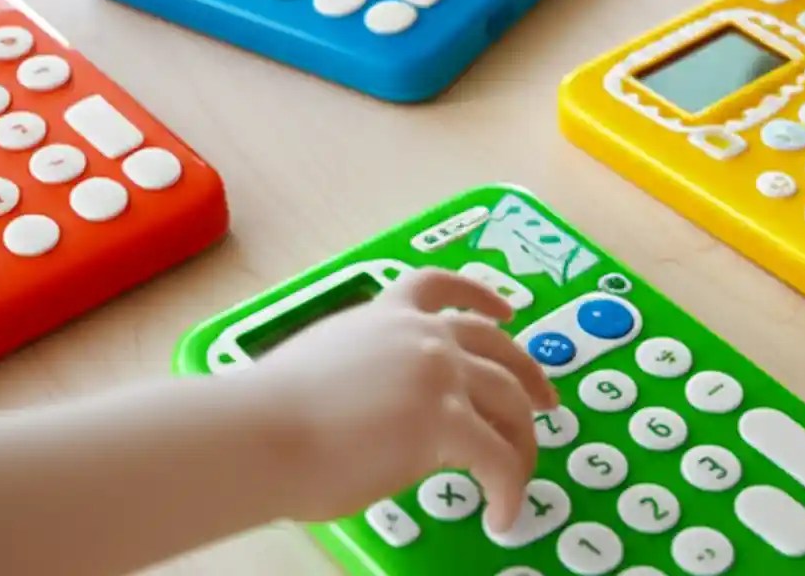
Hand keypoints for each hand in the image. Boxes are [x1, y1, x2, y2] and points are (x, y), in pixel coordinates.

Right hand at [255, 268, 556, 531]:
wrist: (258, 432)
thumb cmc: (269, 413)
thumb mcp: (325, 363)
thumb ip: (367, 368)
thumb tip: (382, 404)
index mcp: (385, 316)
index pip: (442, 289)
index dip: (483, 296)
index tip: (509, 312)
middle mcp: (421, 336)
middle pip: (500, 349)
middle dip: (530, 376)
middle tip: (546, 404)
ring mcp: (438, 375)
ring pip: (510, 404)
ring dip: (524, 444)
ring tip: (520, 478)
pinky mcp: (446, 423)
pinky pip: (499, 460)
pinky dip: (508, 491)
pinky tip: (500, 515)